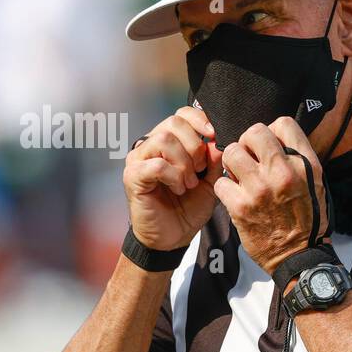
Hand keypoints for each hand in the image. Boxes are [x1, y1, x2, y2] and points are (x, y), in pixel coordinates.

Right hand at [123, 107, 222, 250]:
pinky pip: (156, 164)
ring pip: (163, 139)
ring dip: (184, 163)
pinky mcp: (133, 176)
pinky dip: (173, 176)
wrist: (173, 237)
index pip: (182, 115)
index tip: (214, 135)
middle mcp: (151, 145)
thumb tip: (217, 141)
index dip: (200, 120)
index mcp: (170, 142)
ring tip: (189, 183)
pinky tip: (179, 189)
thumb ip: (214, 161)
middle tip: (199, 170)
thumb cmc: (189, 207)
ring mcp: (139, 159)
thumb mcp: (211, 182)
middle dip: (194, 145)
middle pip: (173, 123)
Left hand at [214, 117, 331, 276]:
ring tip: (240, 176)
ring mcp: (260, 189)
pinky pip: (221, 182)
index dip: (271, 132)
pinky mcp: (241, 206)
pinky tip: (236, 197)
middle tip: (249, 158)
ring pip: (231, 152)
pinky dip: (226, 189)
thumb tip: (275, 136)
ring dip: (232, 163)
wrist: (299, 255)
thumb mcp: (315, 183)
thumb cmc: (307, 218)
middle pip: (253, 132)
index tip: (268, 147)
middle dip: (248, 143)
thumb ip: (297, 158)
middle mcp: (284, 172)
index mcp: (305, 165)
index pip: (283, 123)